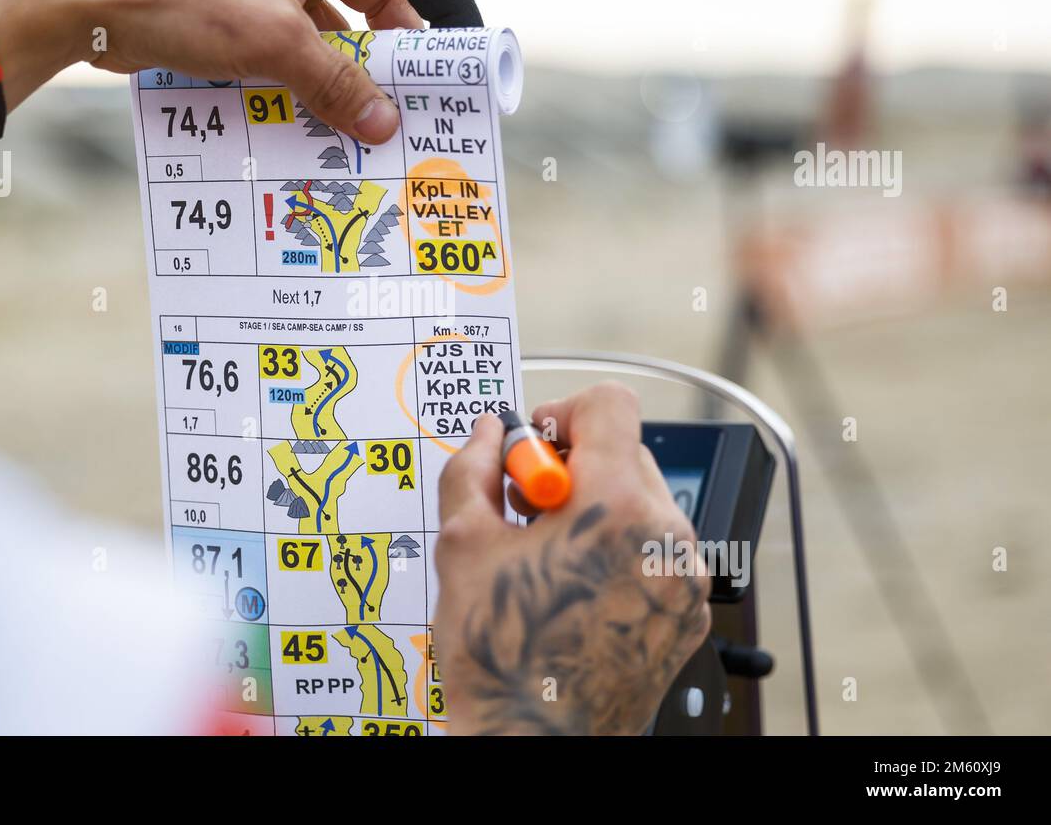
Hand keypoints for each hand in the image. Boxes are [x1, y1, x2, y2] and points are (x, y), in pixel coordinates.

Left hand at [0, 0, 435, 142]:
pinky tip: (309, 123)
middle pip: (374, 2)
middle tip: (411, 112)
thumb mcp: (274, 42)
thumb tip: (386, 123)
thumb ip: (336, 84)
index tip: (452, 69)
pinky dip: (303, 80)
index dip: (441, 14)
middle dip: (391, 58)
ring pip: (330, 29)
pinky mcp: (237, 7)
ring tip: (363, 130)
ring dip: (344, 77)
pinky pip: (290, 44)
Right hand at [433, 383, 711, 734]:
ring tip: (547, 557)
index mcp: (615, 507)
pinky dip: (619, 552)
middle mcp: (666, 536)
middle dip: (574, 465)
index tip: (534, 447)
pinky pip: (657, 551)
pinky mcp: (687, 614)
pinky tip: (574, 590)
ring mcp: (684, 579)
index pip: (609, 404)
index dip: (561, 412)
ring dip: (596, 508)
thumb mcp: (463, 545)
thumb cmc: (501, 656)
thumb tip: (488, 433)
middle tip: (527, 508)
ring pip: (644, 502)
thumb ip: (475, 469)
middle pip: (627, 450)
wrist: (534, 745)